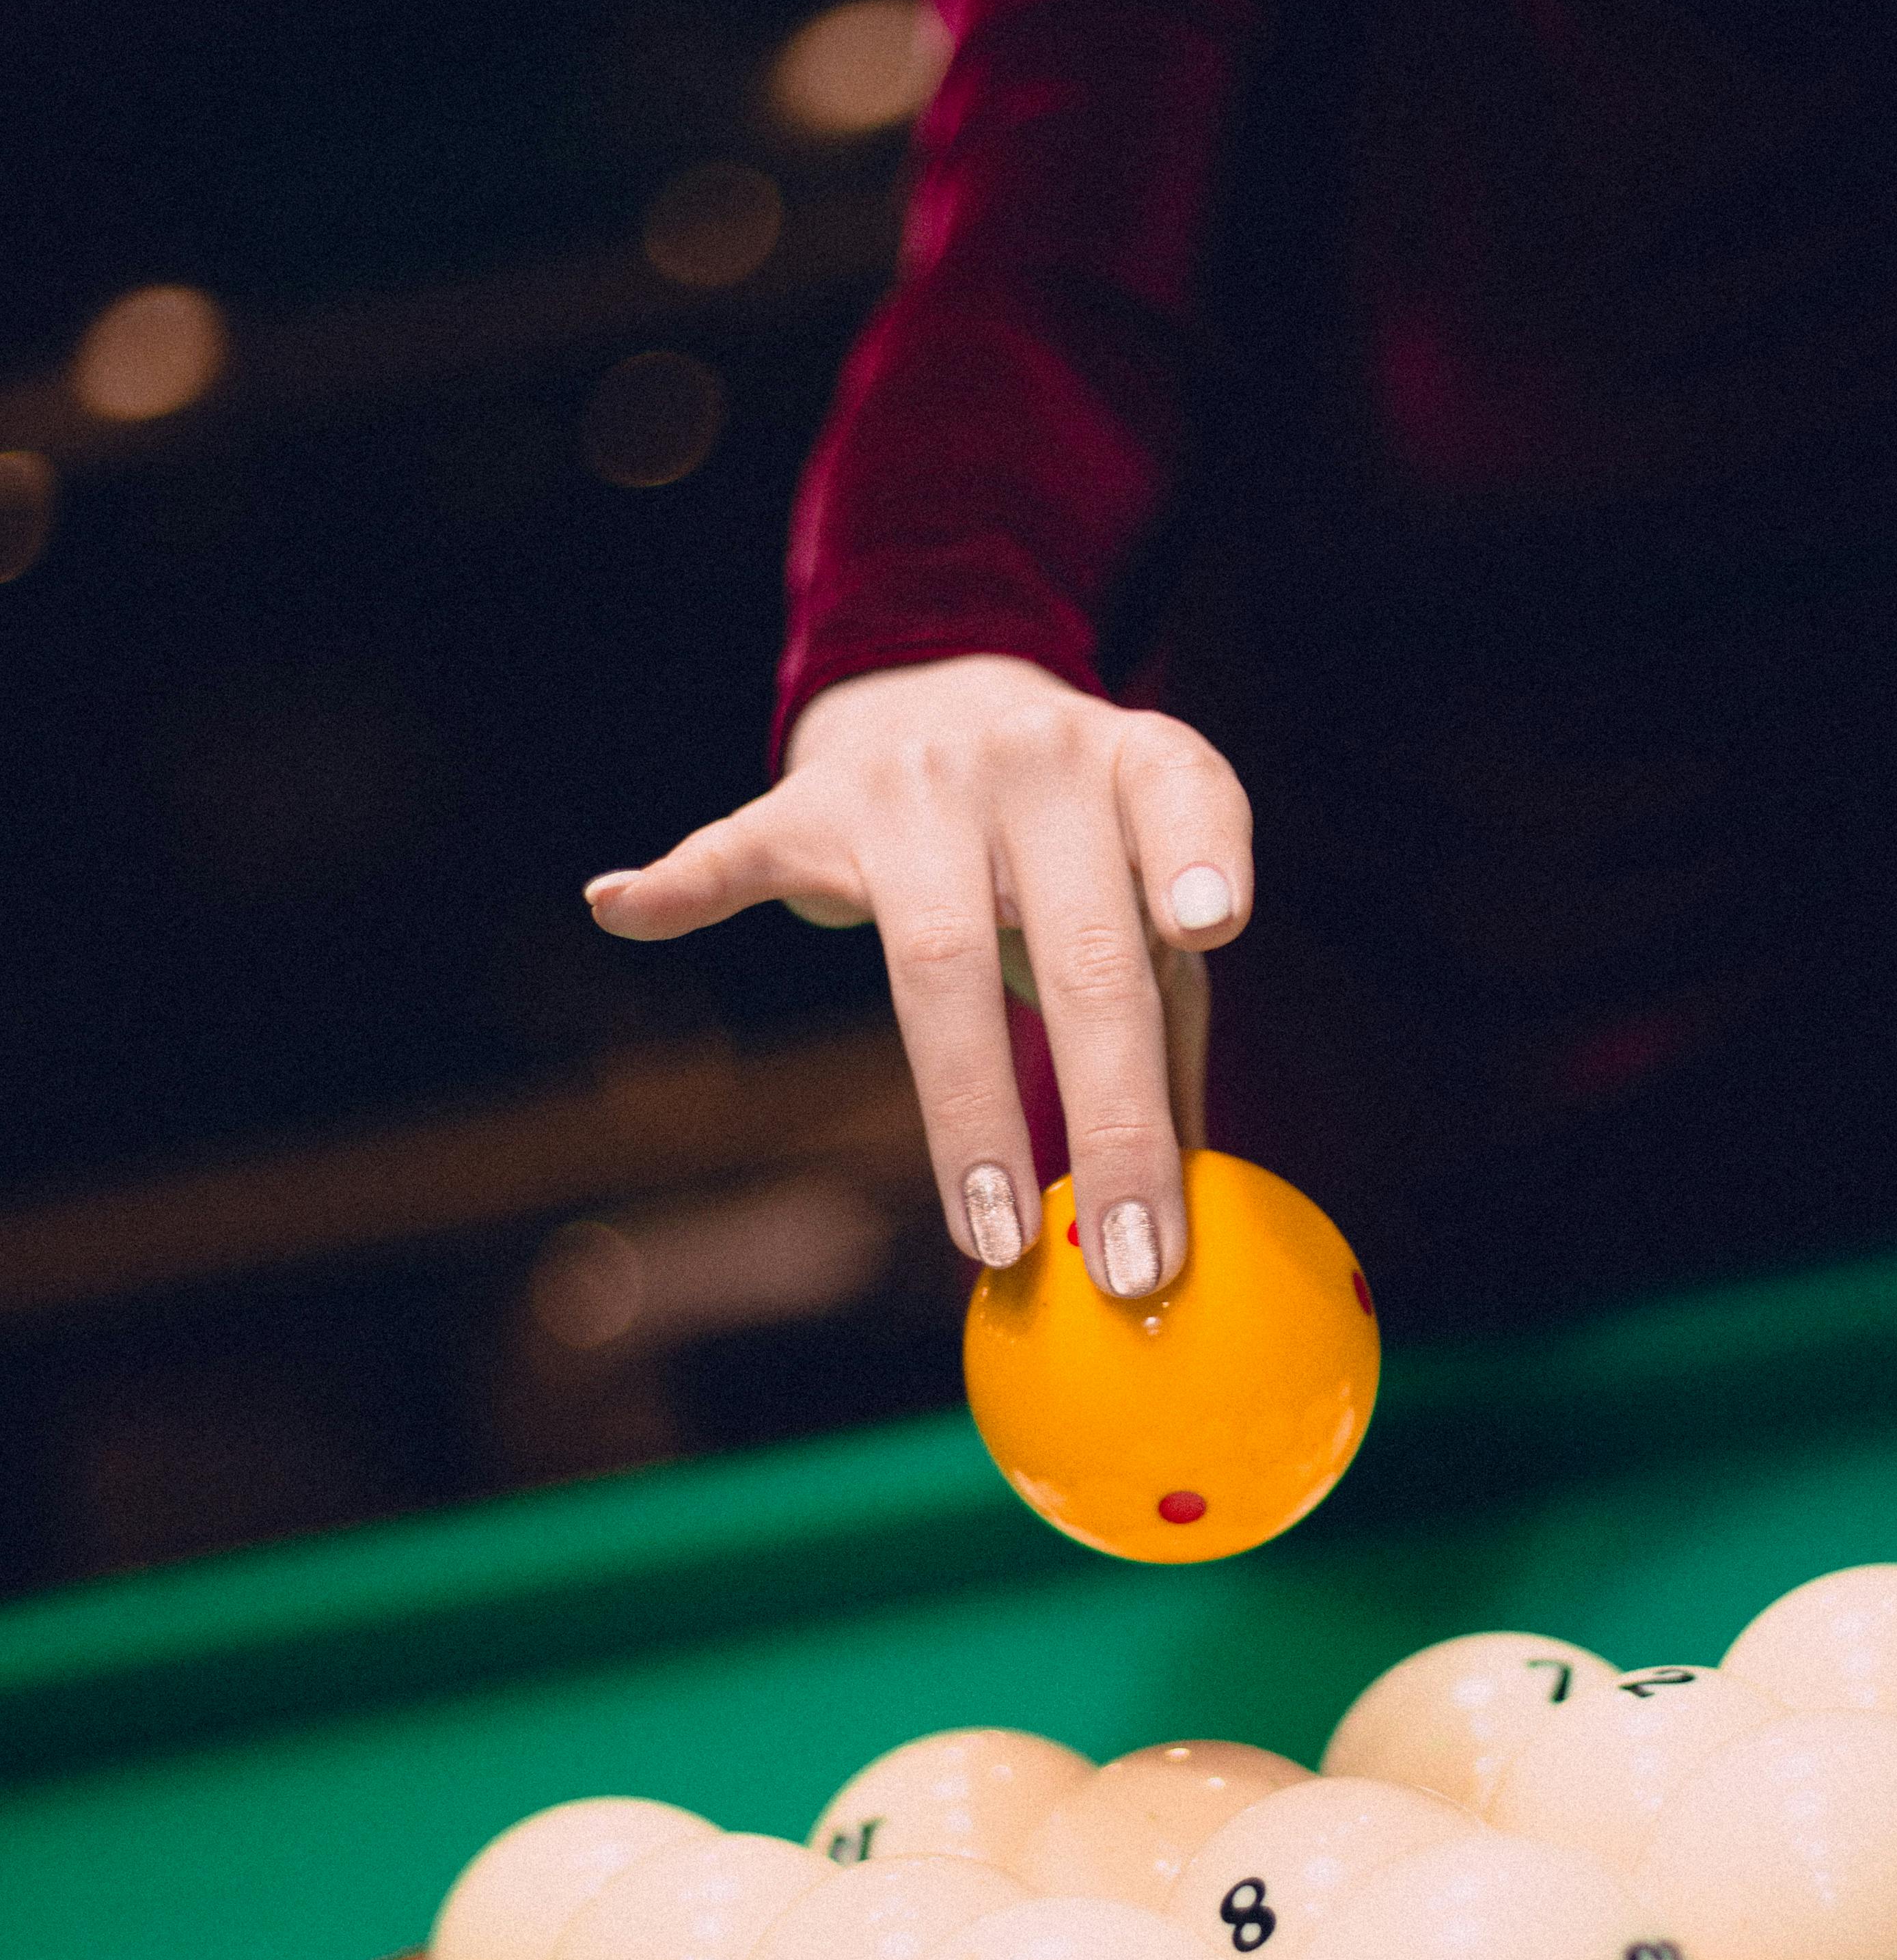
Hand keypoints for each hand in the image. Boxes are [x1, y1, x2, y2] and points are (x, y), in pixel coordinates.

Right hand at [582, 658, 1252, 1293]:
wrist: (946, 698)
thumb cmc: (1080, 851)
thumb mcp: (1145, 906)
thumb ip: (1173, 1034)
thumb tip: (1209, 1211)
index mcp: (1136, 767)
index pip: (1184, 796)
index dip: (1200, 855)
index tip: (1212, 928)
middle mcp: (1033, 758)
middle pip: (1074, 948)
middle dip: (1110, 1120)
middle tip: (1130, 1261)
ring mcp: (916, 780)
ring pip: (937, 958)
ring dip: (969, 1113)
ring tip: (993, 1238)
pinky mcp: (810, 804)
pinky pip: (739, 852)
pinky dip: (682, 884)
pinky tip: (622, 905)